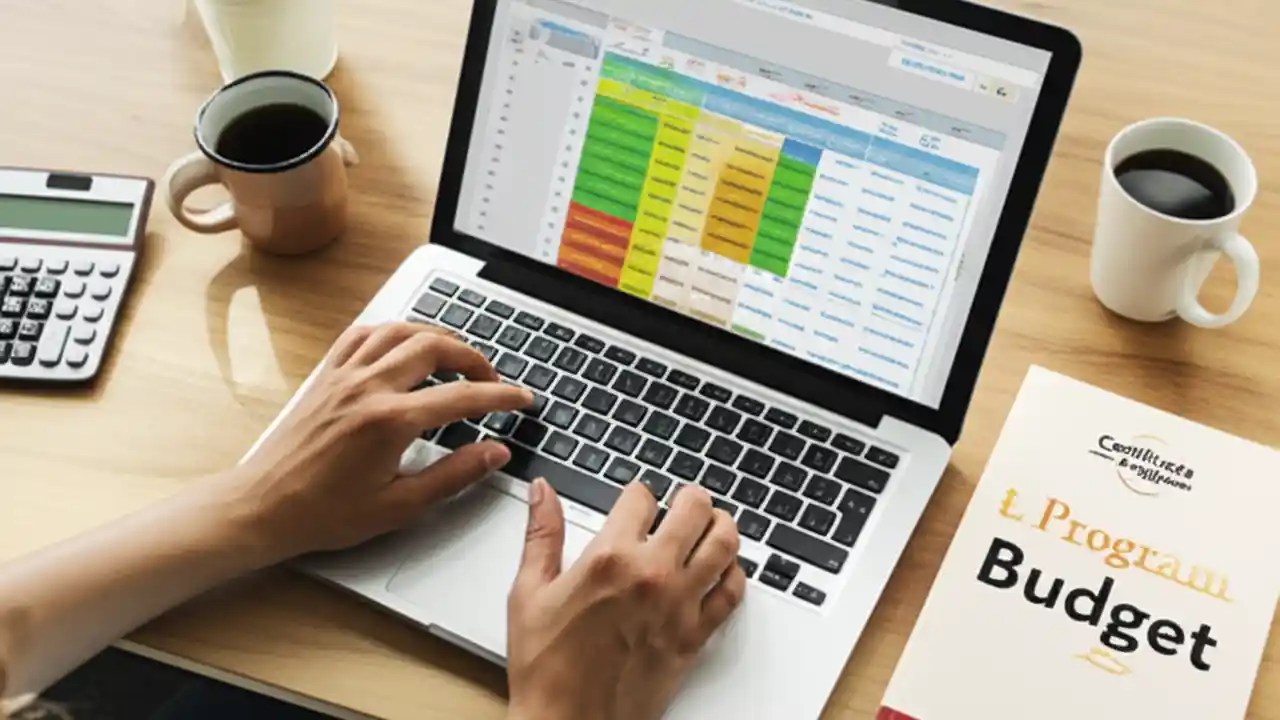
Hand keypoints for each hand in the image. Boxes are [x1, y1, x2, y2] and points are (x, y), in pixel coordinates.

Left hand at [225, 322, 531, 563]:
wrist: (263, 508)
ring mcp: (343, 376)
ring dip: (436, 336)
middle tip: (492, 379)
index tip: (521, 399)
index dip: (501, 396)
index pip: (462, 396)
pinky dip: (392, 332)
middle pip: (435, 347)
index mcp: (390, 421)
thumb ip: (455, 475)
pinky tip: (404, 345)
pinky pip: (363, 335)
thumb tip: (495, 453)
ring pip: (401, 330)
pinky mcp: (326, 376)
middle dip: (474, 357)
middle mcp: (367, 388)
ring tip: (457, 356)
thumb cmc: (323, 513)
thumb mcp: (401, 506)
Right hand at [506, 480, 746, 719]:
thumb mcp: (529, 592)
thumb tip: (542, 492)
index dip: (639, 492)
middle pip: (694, 509)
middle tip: (684, 501)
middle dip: (689, 498)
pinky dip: (734, 575)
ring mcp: (678, 605)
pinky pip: (731, 594)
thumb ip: (541, 534)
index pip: (641, 496)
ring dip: (720, 526)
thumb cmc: (546, 667)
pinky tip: (723, 570)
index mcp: (608, 558)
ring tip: (711, 524)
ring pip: (723, 544)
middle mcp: (650, 575)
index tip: (637, 499)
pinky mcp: (694, 636)